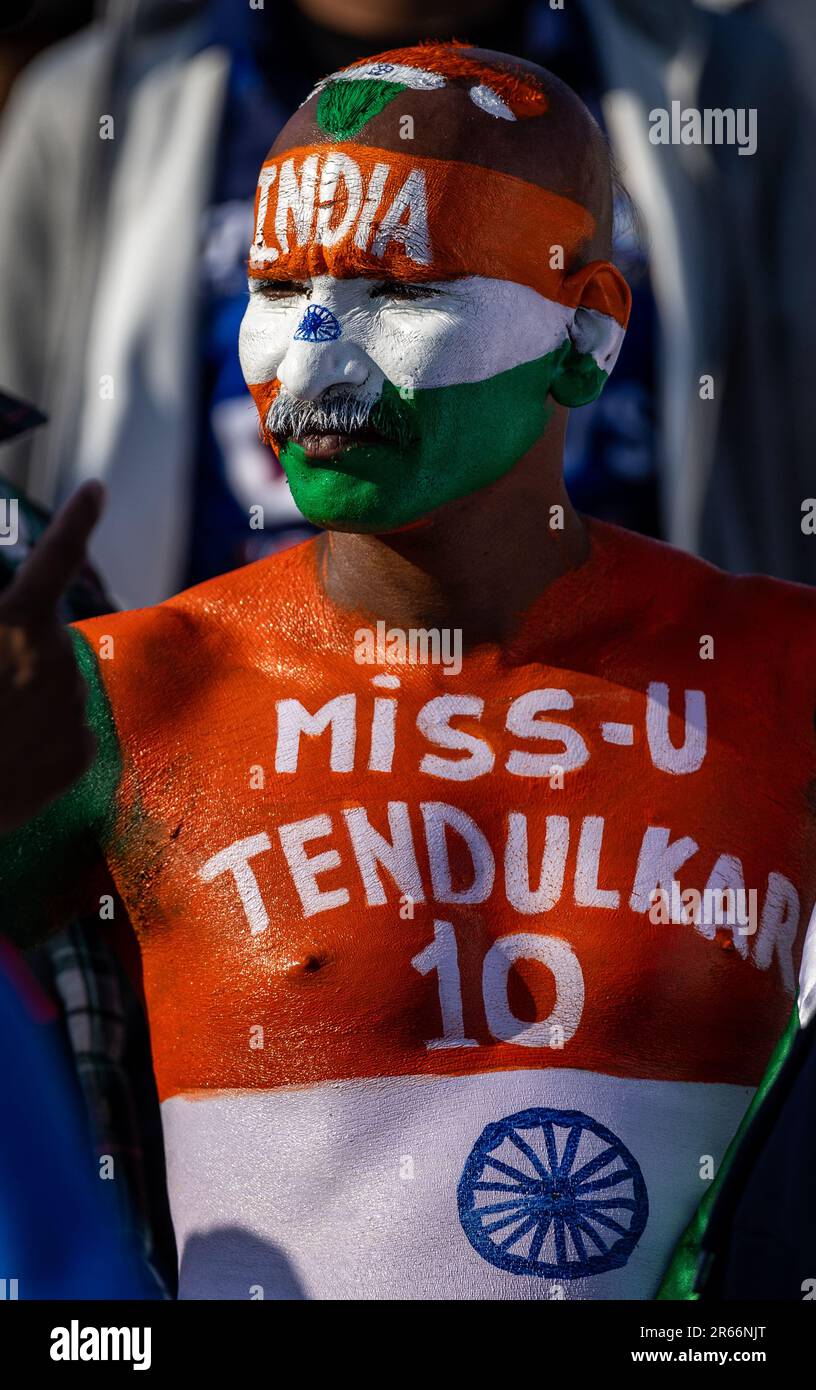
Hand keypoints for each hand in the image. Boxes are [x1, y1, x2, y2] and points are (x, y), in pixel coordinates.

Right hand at [0, 481, 105, 834]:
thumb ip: (5, 617)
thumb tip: (21, 612)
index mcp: (18, 623)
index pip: (55, 558)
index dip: (76, 521)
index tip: (96, 489)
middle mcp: (56, 659)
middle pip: (50, 639)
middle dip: (24, 654)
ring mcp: (73, 708)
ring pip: (59, 688)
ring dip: (31, 699)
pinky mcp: (81, 753)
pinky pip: (68, 733)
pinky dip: (43, 741)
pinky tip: (11, 756)